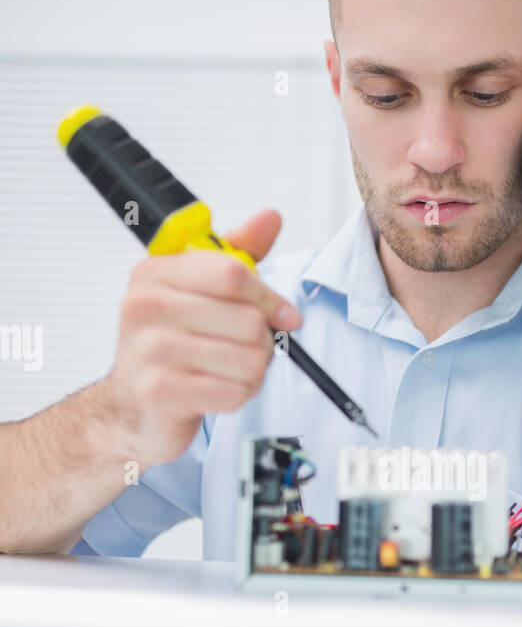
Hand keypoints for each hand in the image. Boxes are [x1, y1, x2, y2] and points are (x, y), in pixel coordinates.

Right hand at [106, 209, 302, 469]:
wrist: (133, 408)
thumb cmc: (170, 347)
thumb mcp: (199, 292)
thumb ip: (236, 256)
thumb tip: (270, 218)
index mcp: (155, 273)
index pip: (234, 274)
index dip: (269, 298)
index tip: (282, 316)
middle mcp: (146, 306)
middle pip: (249, 319)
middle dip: (261, 342)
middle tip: (243, 351)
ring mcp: (149, 349)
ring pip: (249, 359)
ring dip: (252, 373)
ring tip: (227, 373)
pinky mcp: (160, 391)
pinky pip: (234, 392)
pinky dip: (238, 397)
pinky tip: (218, 393)